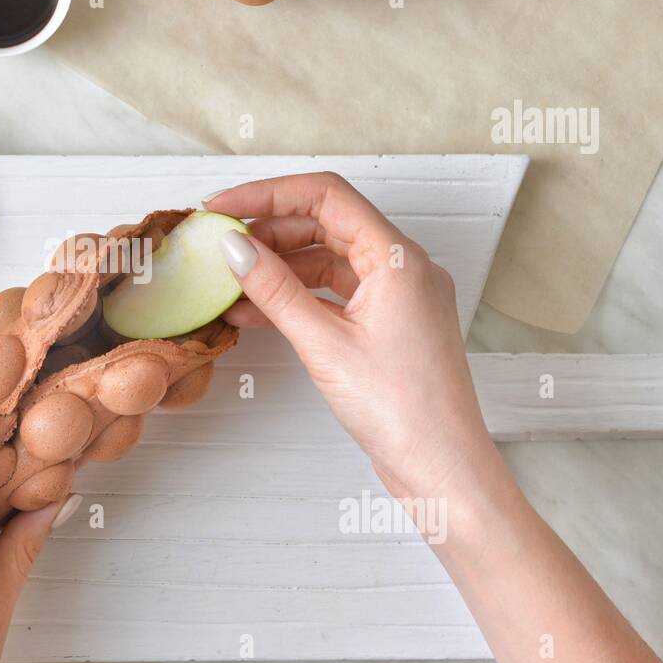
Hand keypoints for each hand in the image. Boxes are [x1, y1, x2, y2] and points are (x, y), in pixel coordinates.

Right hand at [208, 173, 494, 499]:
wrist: (442, 468)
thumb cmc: (404, 411)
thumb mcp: (325, 344)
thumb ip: (275, 290)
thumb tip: (234, 248)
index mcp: (398, 259)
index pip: (326, 196)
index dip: (268, 194)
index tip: (222, 205)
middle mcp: (403, 268)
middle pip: (326, 222)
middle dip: (269, 229)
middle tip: (220, 245)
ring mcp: (397, 296)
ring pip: (328, 257)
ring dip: (278, 265)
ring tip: (230, 282)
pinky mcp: (387, 323)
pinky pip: (334, 291)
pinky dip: (296, 295)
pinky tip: (255, 310)